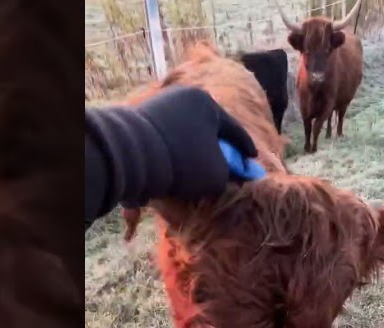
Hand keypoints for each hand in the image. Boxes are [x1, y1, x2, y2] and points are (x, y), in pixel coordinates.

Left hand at [133, 85, 260, 200]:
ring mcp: (160, 104)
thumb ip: (231, 174)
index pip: (234, 130)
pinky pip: (165, 136)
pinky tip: (172, 166)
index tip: (252, 160)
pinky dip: (172, 150)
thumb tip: (234, 174)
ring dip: (192, 148)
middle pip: (208, 127)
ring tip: (196, 168)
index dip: (246, 149)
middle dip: (217, 146)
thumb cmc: (183, 162)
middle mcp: (184, 97)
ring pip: (185, 131)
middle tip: (224, 163)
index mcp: (207, 103)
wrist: (131, 156)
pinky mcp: (140, 117)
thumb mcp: (217, 175)